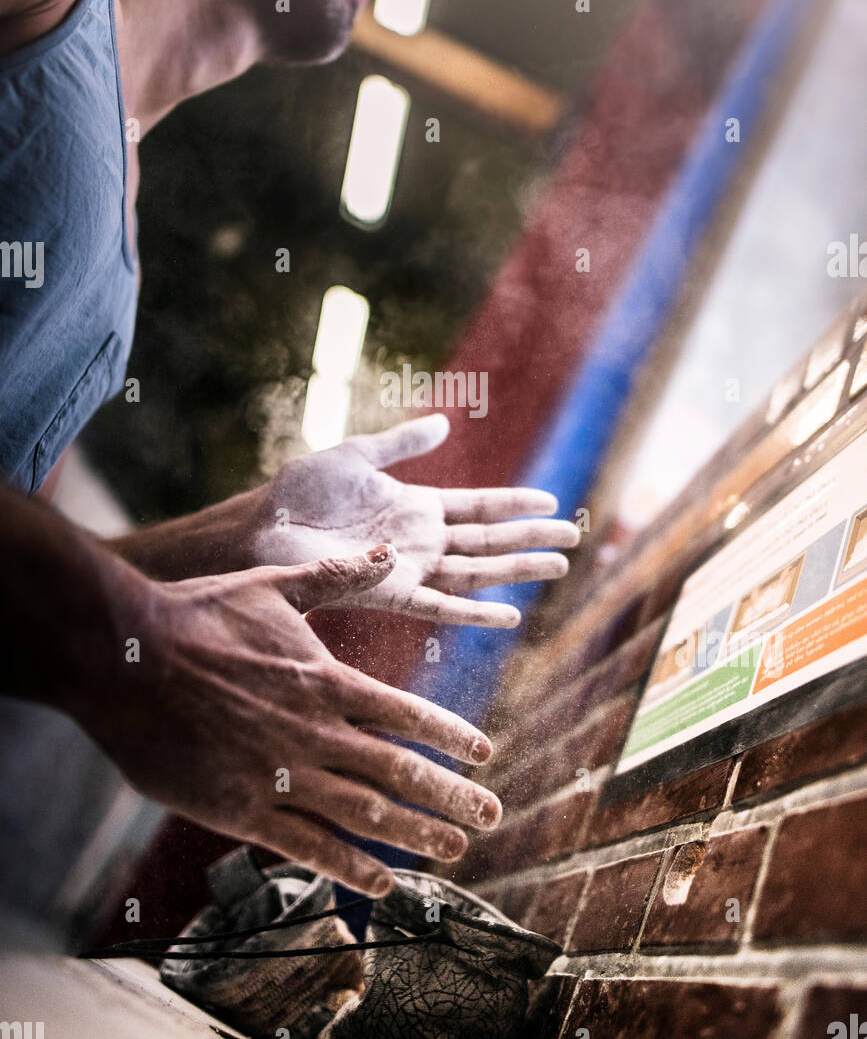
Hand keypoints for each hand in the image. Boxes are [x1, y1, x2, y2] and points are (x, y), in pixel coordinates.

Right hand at [77, 544, 502, 896]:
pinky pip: (308, 847)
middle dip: (452, 795)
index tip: (485, 753)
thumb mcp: (274, 583)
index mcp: (326, 680)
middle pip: (399, 771)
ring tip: (456, 850)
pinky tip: (382, 885)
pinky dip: (351, 868)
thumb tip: (389, 551)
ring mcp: (281, 775)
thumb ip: (337, 575)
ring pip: (364, 815)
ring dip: (415, 835)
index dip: (451, 736)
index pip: (406, 714)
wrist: (126, 658)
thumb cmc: (198, 614)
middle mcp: (315, 731)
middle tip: (493, 814)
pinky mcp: (241, 810)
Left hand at [250, 414, 579, 627]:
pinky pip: (441, 605)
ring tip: (560, 566)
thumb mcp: (358, 455)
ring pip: (476, 571)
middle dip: (530, 539)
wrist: (262, 525)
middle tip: (575, 538)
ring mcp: (409, 567)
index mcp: (416, 506)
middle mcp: (420, 540)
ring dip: (517, 569)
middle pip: (488, 541)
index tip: (552, 501)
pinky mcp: (390, 592)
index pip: (477, 507)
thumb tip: (445, 423)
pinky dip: (475, 612)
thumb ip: (402, 444)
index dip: (514, 505)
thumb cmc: (301, 492)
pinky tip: (509, 615)